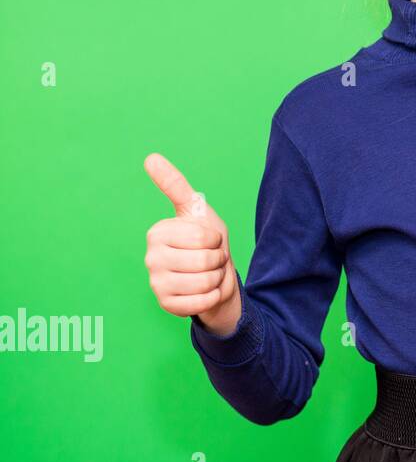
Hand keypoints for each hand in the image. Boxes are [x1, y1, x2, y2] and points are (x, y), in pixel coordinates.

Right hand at [143, 153, 242, 335]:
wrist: (213, 277)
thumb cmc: (206, 241)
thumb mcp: (197, 210)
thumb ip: (175, 185)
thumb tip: (150, 157)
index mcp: (157, 233)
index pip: (205, 237)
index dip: (217, 240)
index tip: (208, 240)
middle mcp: (151, 258)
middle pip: (206, 260)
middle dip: (218, 260)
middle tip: (210, 259)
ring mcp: (156, 283)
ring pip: (205, 282)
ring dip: (216, 279)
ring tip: (208, 274)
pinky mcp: (166, 305)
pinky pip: (202, 302)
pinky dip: (213, 297)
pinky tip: (204, 292)